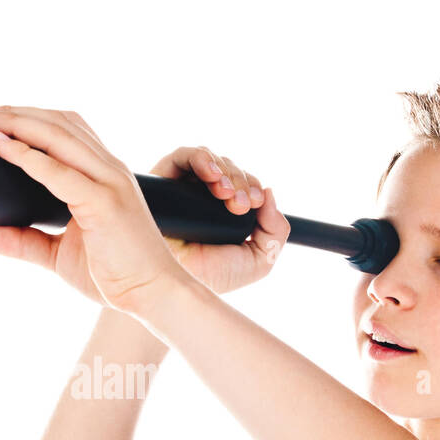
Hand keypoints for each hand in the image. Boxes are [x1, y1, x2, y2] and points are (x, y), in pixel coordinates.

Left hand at [0, 106, 186, 315]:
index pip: (66, 130)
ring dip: (18, 124)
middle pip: (60, 123)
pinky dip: (30, 157)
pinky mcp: (105, 203)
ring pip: (59, 137)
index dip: (29, 118)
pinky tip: (4, 147)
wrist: (155, 296)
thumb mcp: (58, 256)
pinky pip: (61, 173)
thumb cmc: (117, 275)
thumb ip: (22, 242)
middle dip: (16, 113)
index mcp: (104, 175)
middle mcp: (109, 170)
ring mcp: (110, 183)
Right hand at [149, 147, 289, 294]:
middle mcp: (204, 197)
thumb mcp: (259, 260)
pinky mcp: (163, 180)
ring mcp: (184, 187)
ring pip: (210, 160)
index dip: (253, 187)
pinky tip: (211, 176)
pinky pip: (183, 155)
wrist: (176, 283)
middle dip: (241, 182)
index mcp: (226, 213)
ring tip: (225, 193)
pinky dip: (201, 158)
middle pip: (229, 169)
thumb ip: (276, 231)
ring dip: (225, 172)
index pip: (244, 184)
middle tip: (240, 204)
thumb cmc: (211, 277)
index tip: (255, 203)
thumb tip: (269, 193)